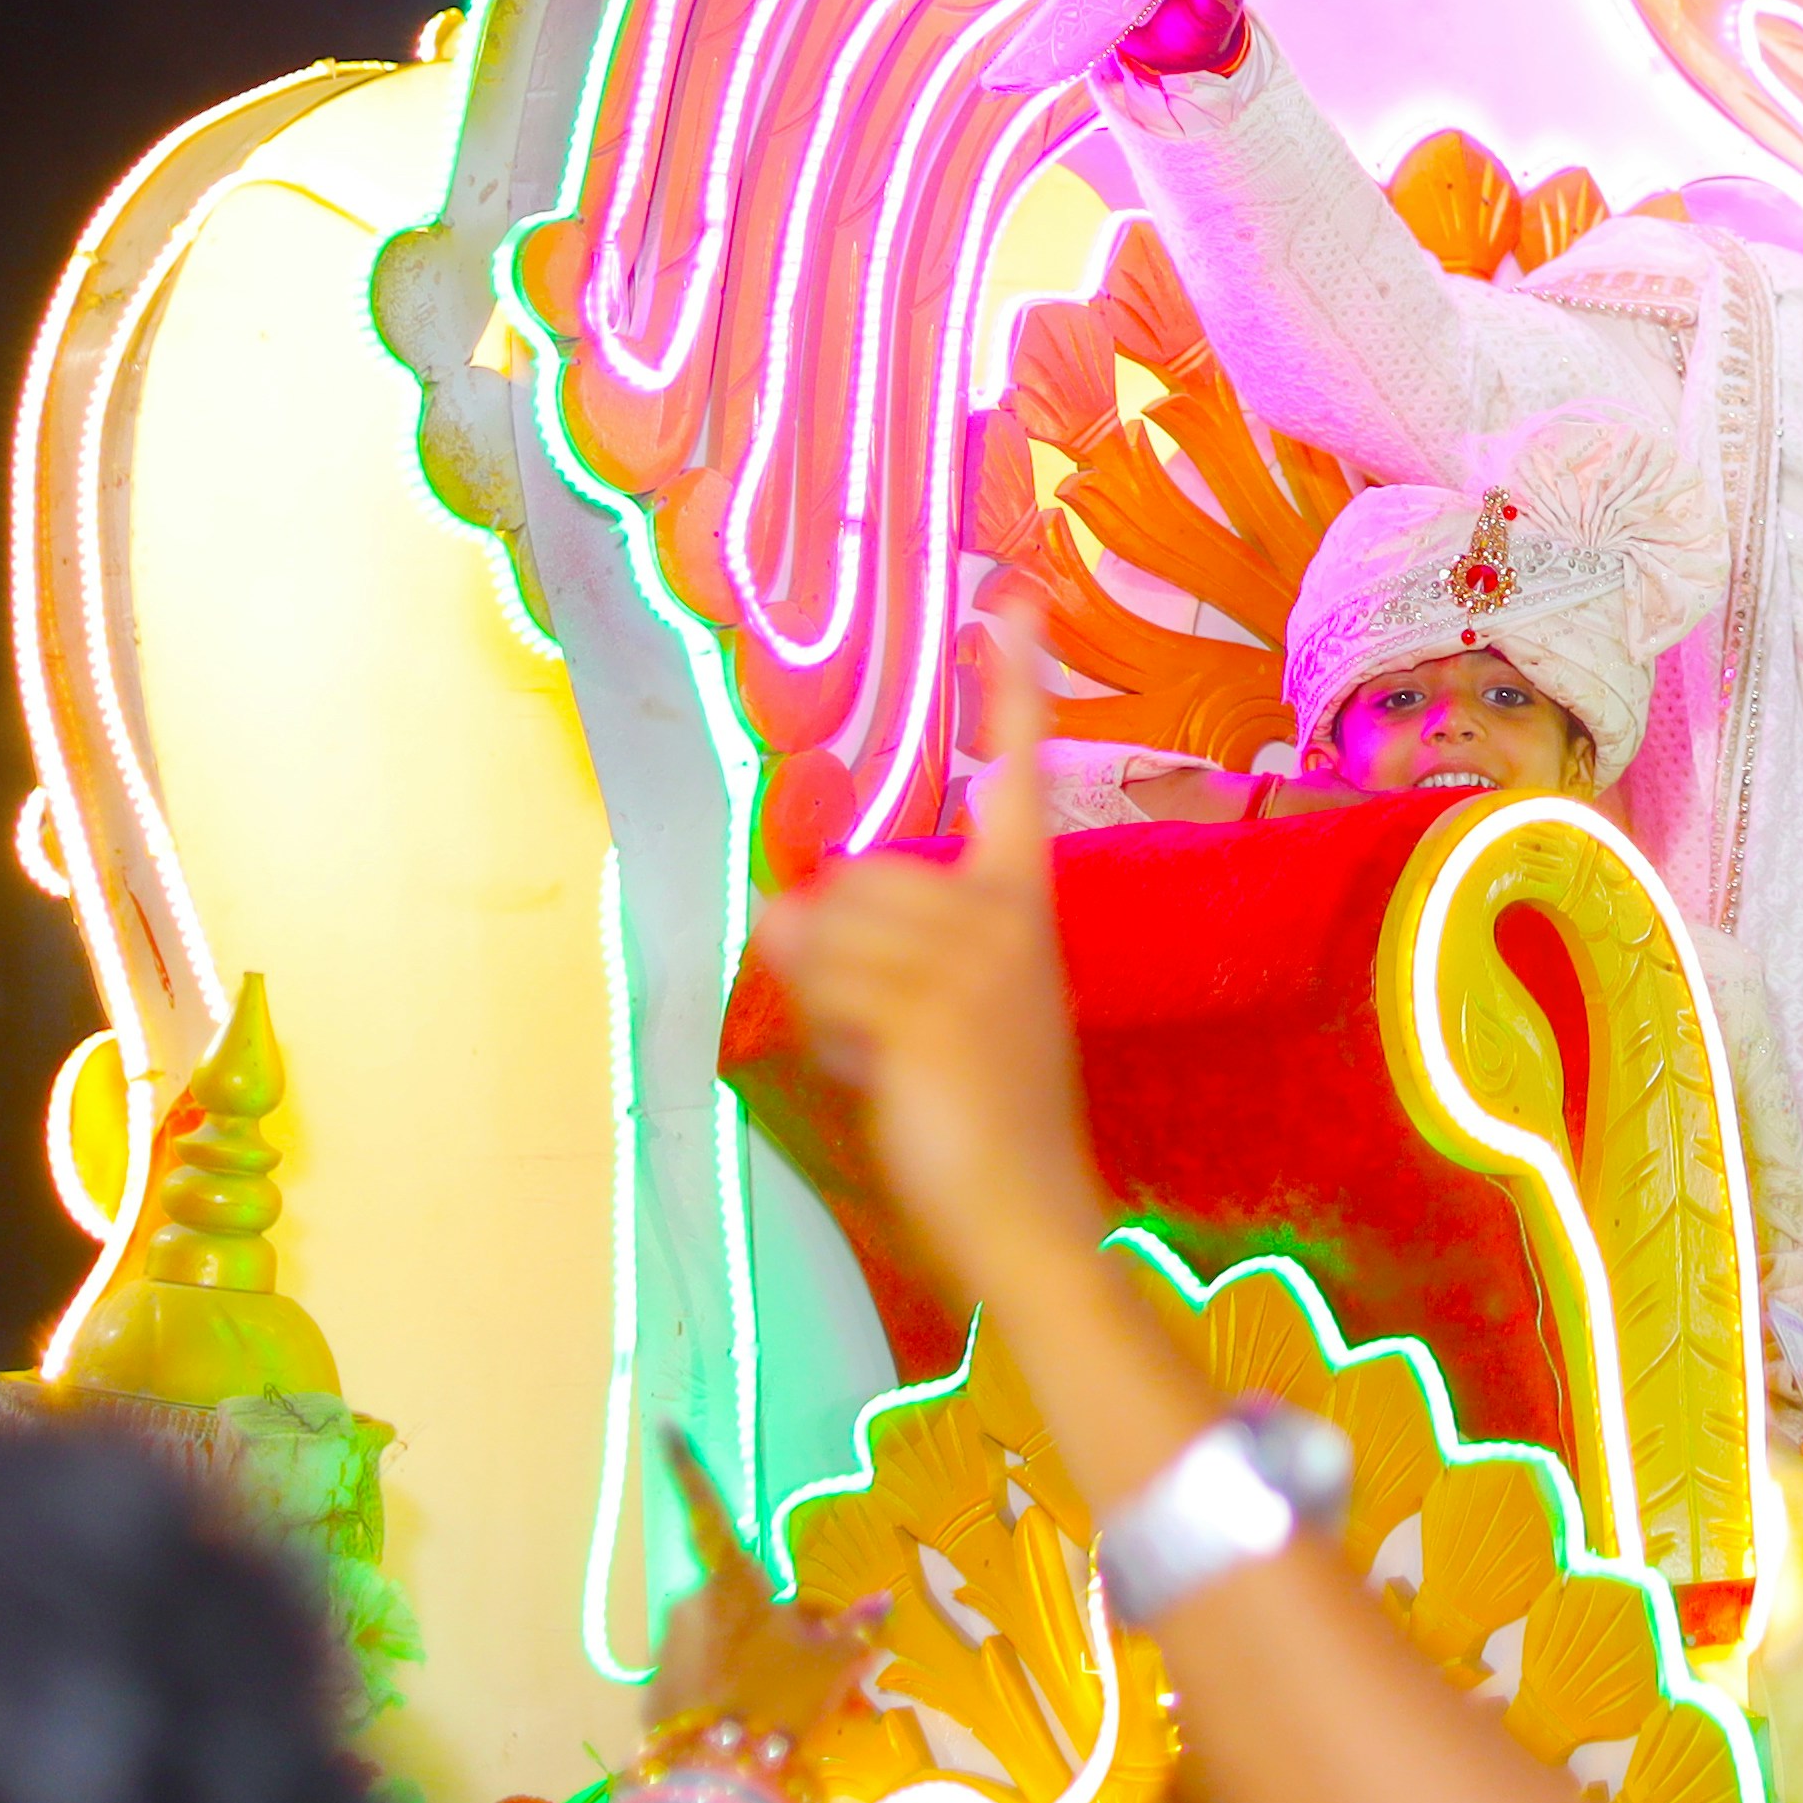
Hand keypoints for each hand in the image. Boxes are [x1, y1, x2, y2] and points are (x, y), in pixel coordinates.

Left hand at [647, 1429, 887, 1759]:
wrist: (714, 1780)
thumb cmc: (777, 1702)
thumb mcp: (831, 1664)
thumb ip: (854, 1631)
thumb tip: (881, 1605)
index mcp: (730, 1582)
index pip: (707, 1512)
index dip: (687, 1469)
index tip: (663, 1428)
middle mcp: (690, 1604)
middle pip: (737, 1595)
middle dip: (770, 1619)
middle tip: (811, 1660)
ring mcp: (668, 1648)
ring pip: (722, 1637)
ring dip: (753, 1656)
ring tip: (797, 1703)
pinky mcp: (656, 1691)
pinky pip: (703, 1673)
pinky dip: (730, 1686)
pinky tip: (758, 1723)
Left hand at [755, 588, 1110, 1301]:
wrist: (1028, 1209)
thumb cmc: (988, 1112)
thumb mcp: (945, 1006)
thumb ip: (872, 947)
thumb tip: (775, 911)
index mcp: (1023, 900)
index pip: (1019, 768)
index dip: (1016, 680)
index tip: (1018, 593)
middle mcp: (1003, 913)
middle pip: (858, 872)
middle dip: (835, 951)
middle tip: (886, 1028)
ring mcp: (970, 960)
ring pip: (826, 924)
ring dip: (822, 995)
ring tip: (884, 1054)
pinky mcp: (928, 1009)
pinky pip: (820, 981)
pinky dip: (822, 1025)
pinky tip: (871, 1068)